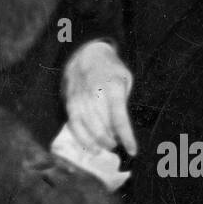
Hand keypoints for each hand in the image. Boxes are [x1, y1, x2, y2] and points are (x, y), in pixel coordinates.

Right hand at [61, 40, 136, 154]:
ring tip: (108, 147)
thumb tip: (120, 129)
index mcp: (112, 86)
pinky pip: (74, 125)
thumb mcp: (125, 79)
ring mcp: (80, 98)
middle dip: (113, 140)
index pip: (119, 119)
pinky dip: (83, 139)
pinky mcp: (70, 102)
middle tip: (118, 145)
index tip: (133, 151)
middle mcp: (94, 93)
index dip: (127, 138)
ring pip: (89, 128)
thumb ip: (123, 101)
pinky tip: (91, 147)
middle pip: (103, 126)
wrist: (85, 52)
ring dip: (100, 142)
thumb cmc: (110, 69)